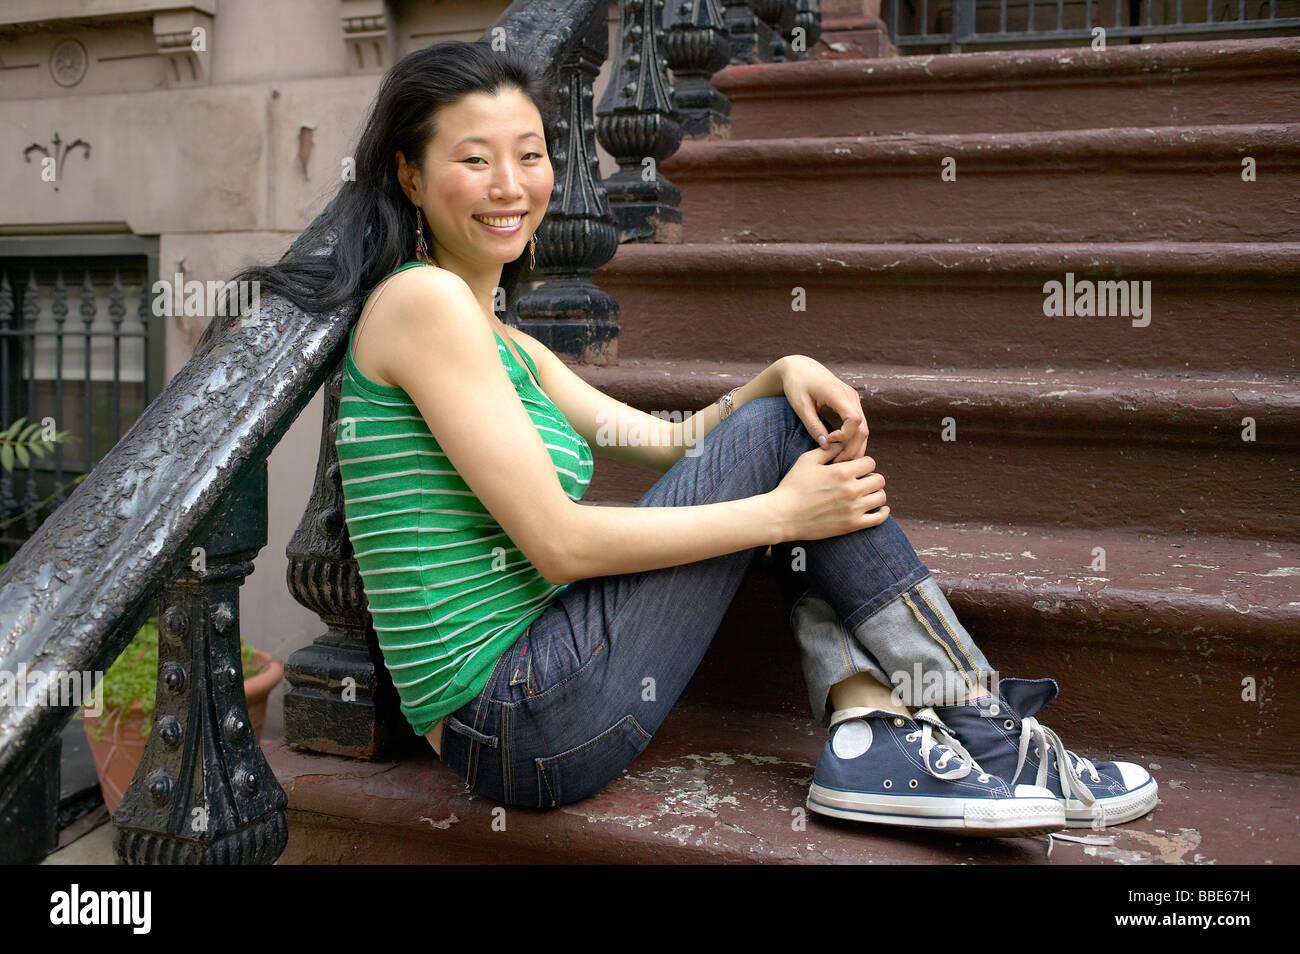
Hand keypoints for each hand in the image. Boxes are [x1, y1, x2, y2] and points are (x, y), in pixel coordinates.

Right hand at [768, 442, 888, 542]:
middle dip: (871, 477)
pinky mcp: (852, 525)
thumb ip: (828, 450)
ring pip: (881, 497)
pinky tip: (879, 508)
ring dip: (876, 493)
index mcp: (842, 472)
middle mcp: (851, 489)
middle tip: (861, 481)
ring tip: (866, 494)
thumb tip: (844, 443)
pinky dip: (882, 512)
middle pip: (879, 479)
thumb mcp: (807, 460)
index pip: (870, 462)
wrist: (783, 515)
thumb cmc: (793, 486)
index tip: (856, 468)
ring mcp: (853, 509)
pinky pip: (878, 518)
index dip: (864, 464)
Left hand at [778, 355, 867, 462]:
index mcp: (837, 393)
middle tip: (837, 463)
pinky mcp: (852, 403)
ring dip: (855, 446)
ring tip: (840, 461)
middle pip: (863, 428)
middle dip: (853, 448)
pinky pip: (859, 424)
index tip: (828, 441)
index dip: (844, 436)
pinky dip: (854, 439)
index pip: (854, 420)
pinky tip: (842, 450)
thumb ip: (813, 426)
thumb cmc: (797, 384)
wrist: (800, 367)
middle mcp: (850, 395)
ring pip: (864, 428)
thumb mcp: (800, 406)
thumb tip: (826, 446)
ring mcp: (853, 398)